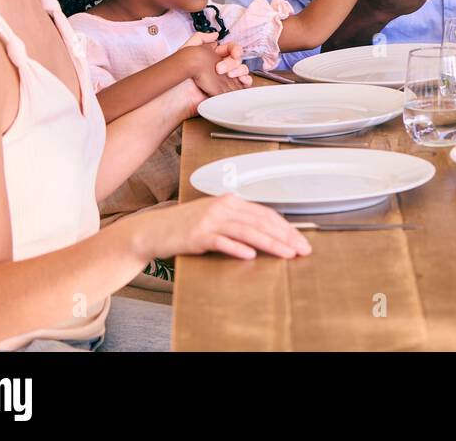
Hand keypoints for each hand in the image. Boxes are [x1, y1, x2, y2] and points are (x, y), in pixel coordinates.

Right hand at [131, 193, 311, 260]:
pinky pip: (222, 241)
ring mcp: (210, 220)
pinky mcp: (197, 235)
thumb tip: (266, 234)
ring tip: (286, 254)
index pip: (265, 214)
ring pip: (247, 231)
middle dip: (285, 237)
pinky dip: (237, 248)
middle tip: (302, 250)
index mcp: (230, 201)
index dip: (286, 227)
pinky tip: (250, 255)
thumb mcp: (215, 219)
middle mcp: (223, 207)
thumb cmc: (186, 228)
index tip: (301, 240)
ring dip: (270, 243)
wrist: (153, 231)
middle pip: (261, 222)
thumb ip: (238, 222)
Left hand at [181, 40, 251, 96]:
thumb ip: (200, 38)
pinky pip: (244, 84)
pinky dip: (246, 81)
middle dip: (231, 63)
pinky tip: (241, 81)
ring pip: (243, 70)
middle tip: (219, 69)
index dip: (235, 49)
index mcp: (216, 55)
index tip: (234, 53)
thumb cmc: (181, 72)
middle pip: (238, 60)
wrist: (179, 91)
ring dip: (239, 71)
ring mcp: (228, 78)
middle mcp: (224, 65)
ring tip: (229, 75)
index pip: (232, 48)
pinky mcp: (230, 89)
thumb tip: (216, 35)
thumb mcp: (187, 50)